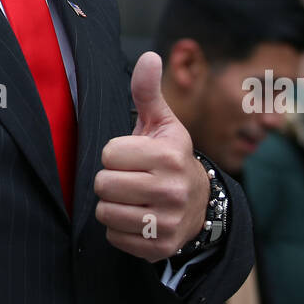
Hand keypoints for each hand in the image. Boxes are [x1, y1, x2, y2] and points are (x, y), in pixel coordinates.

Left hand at [94, 51, 209, 262]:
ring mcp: (167, 223)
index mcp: (168, 156)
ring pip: (106, 212)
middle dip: (111, 180)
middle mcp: (171, 190)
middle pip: (103, 185)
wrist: (200, 203)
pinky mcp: (160, 247)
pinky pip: (114, 237)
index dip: (116, 154)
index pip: (109, 155)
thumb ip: (147, 91)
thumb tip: (149, 55)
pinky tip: (138, 217)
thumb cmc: (171, 156)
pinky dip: (120, 229)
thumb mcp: (162, 123)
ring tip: (132, 197)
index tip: (133, 156)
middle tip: (130, 178)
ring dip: (113, 205)